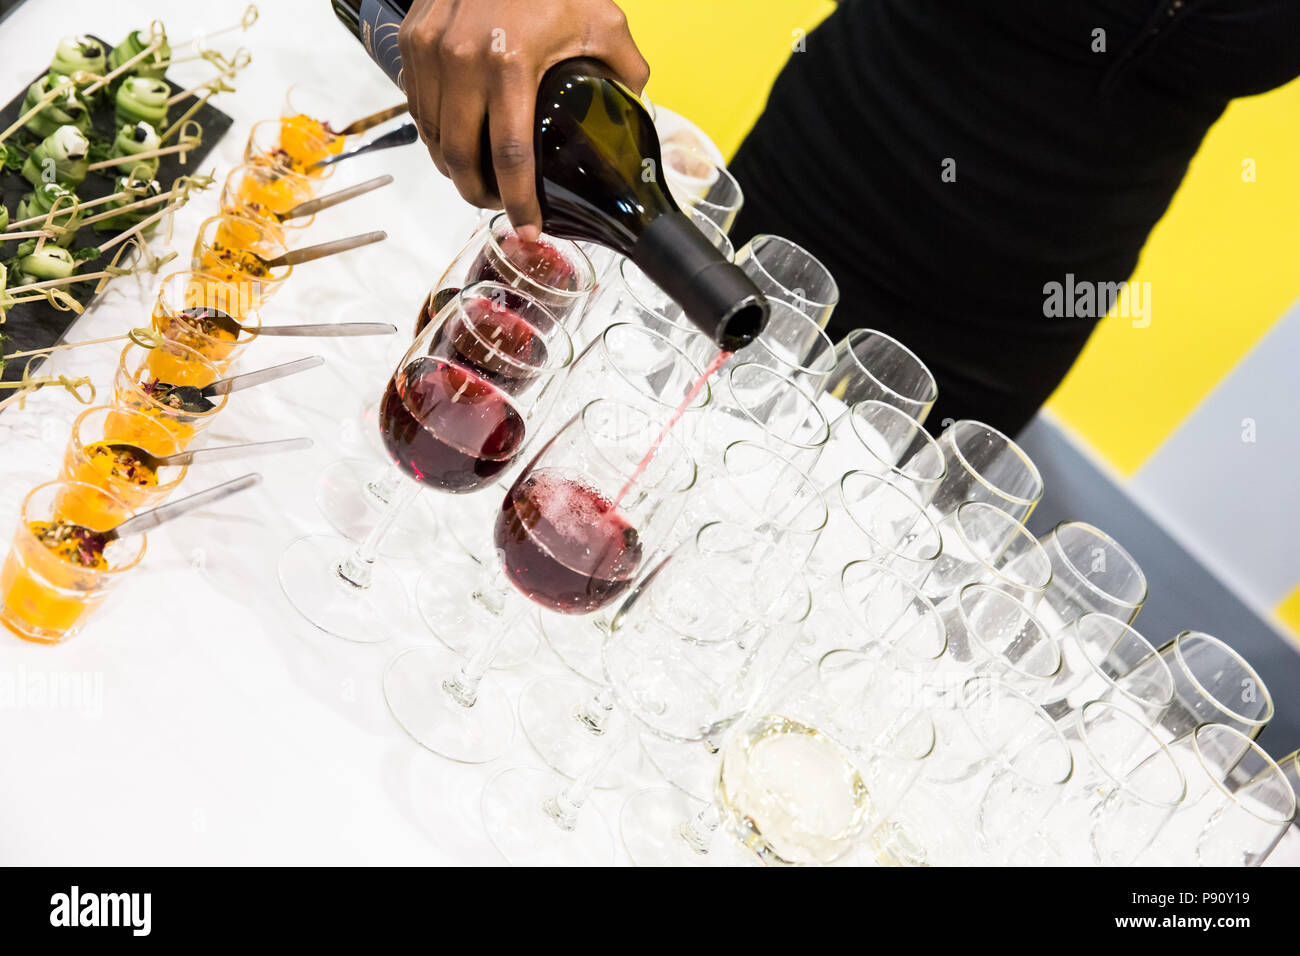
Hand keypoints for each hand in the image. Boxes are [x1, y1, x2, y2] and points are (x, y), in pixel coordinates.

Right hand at [398, 0, 649, 240]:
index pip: (511, 157)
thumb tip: (638, 104)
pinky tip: (455, 142)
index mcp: (510, 63)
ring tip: (476, 180)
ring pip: (433, 136)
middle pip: (461, 158)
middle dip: (478, 195)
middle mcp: (462, 60)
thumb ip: (625, 67)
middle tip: (498, 208)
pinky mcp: (411, 40)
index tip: (528, 229)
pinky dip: (434, 132)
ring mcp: (430, 50)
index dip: (518, 203)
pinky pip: (417, 105)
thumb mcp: (602, 18)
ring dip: (453, 168)